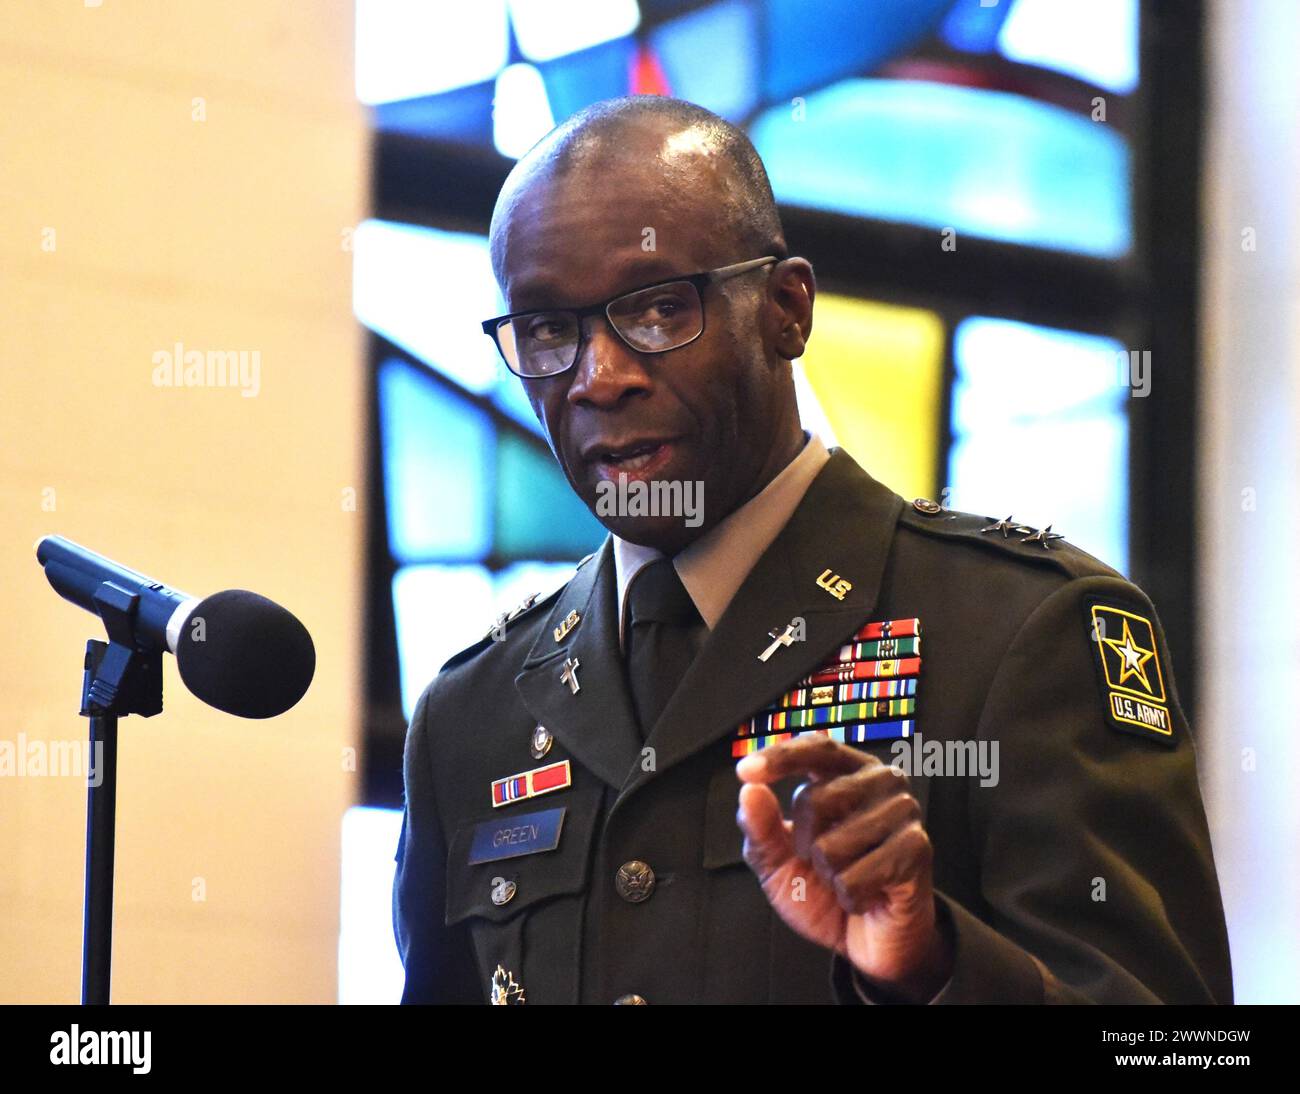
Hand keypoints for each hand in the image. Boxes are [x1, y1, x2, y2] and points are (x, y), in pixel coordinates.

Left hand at [735, 737, 952, 1001]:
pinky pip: (855, 879)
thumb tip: (749, 791)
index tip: (745, 772)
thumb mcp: (778, 862)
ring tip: (848, 878)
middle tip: (823, 863)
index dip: (780, 757)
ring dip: (829, 876)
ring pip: (833, 846)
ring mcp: (903, 812)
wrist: (868, 939)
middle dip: (804, 844)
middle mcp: (881, 781)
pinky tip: (866, 896)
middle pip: (815, 799)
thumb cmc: (823, 890)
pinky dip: (849, 897)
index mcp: (846, 771)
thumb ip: (760, 828)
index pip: (815, 747)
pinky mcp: (917, 849)